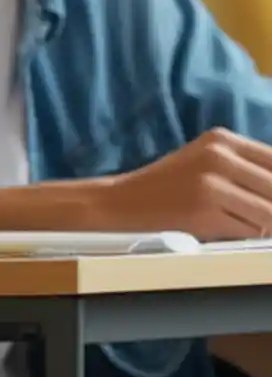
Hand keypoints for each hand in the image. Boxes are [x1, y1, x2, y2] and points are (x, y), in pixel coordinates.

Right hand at [108, 129, 271, 240]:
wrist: (120, 202)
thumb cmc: (167, 185)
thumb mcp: (205, 160)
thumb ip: (245, 167)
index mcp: (221, 139)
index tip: (269, 197)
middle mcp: (218, 157)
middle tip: (266, 216)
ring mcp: (210, 185)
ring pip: (269, 213)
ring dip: (267, 225)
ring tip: (250, 224)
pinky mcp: (203, 214)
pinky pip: (249, 231)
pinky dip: (250, 237)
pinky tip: (233, 232)